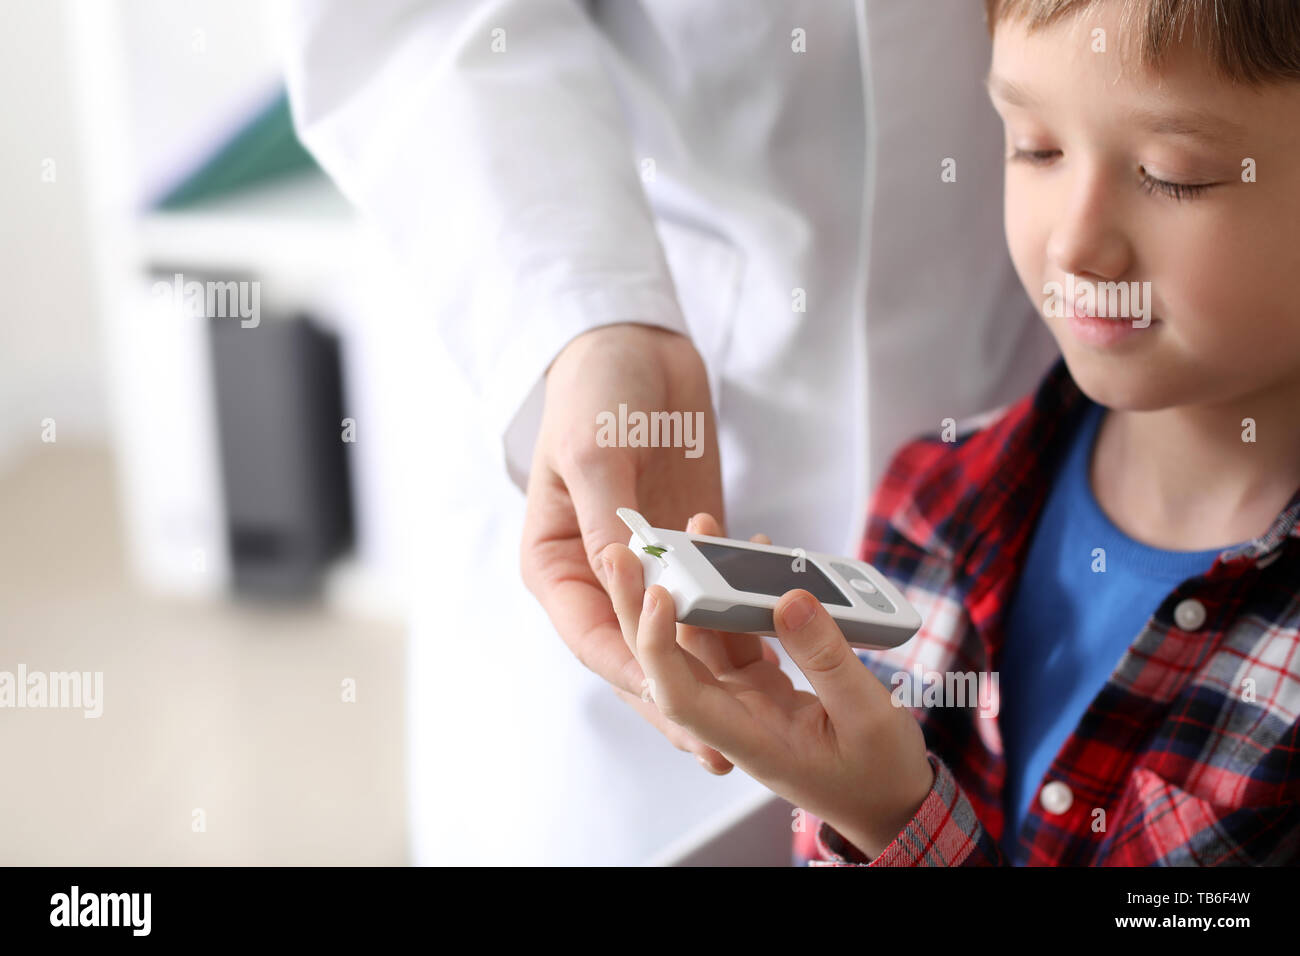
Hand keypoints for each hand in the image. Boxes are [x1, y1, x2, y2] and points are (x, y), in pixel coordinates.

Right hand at [520, 323, 756, 771]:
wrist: (636, 346)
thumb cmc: (596, 391)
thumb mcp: (595, 450)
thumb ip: (609, 519)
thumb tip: (625, 580)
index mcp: (557, 561)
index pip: (593, 636)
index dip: (632, 677)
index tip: (675, 710)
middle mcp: (599, 574)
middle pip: (638, 651)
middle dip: (678, 700)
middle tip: (722, 751)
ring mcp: (647, 563)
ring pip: (679, 634)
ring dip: (714, 672)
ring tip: (759, 721)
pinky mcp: (690, 546)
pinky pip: (715, 593)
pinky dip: (738, 619)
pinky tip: (776, 651)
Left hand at [603, 514, 935, 858]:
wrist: (891, 802)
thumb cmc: (879, 774)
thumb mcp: (868, 715)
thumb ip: (828, 659)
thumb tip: (788, 598)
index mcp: (748, 739)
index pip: (679, 695)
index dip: (657, 644)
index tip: (658, 592)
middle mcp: (732, 716)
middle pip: (672, 658)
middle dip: (646, 602)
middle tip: (632, 546)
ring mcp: (744, 697)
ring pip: (703, 636)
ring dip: (696, 585)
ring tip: (699, 531)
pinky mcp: (760, 682)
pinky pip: (738, 632)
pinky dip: (738, 596)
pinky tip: (749, 559)